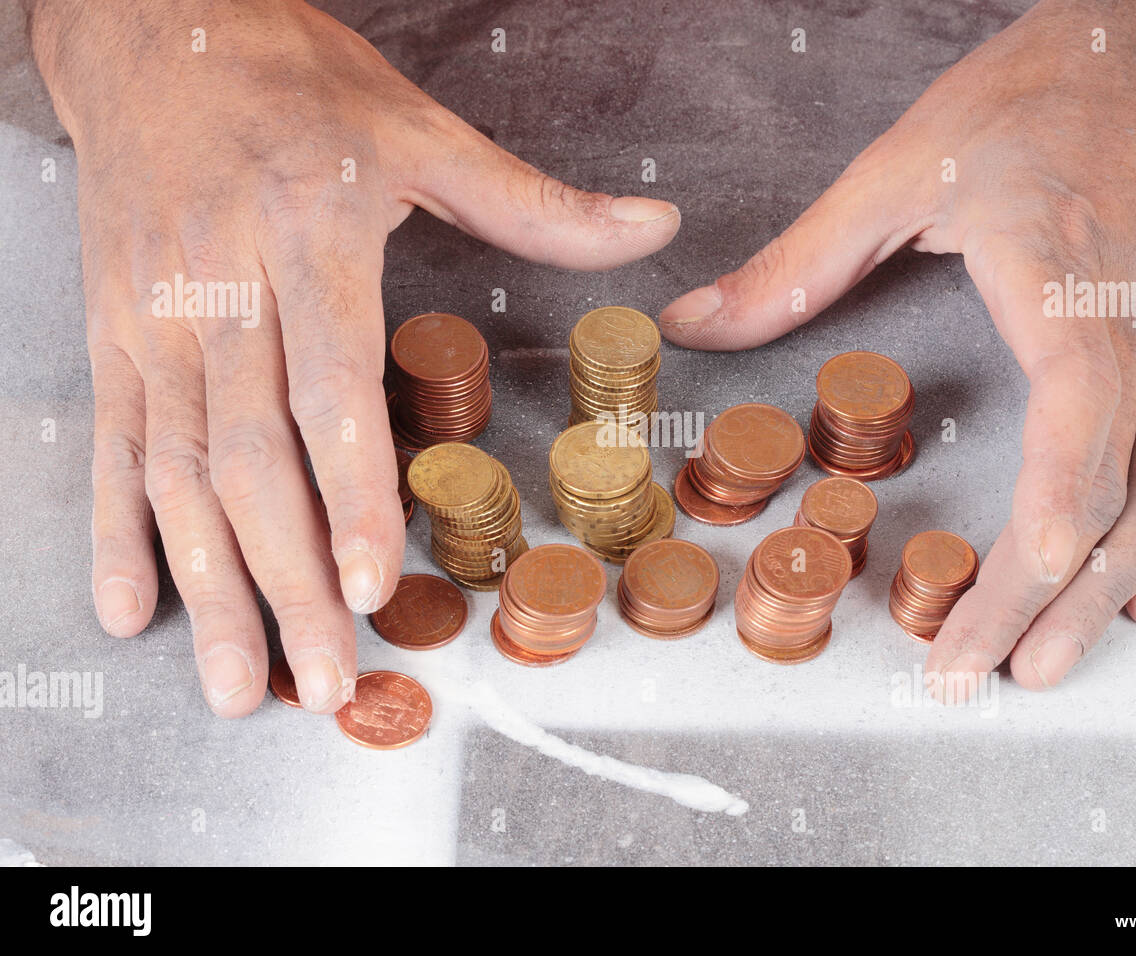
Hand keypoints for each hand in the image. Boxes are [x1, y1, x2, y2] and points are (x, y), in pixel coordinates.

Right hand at [30, 0, 679, 715]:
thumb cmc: (289, 78)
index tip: (371, 584)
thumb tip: (651, 230)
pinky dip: (115, 533)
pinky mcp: (110, 329)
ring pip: (175, 471)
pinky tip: (132, 609)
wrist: (146, 22)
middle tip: (321, 680)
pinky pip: (110, 444)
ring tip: (238, 683)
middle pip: (248, 458)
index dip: (349, 494)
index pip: (328, 389)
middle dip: (286, 581)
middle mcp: (220, 284)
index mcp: (308, 231)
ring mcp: (152, 314)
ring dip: (208, 586)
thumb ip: (533, 200)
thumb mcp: (418, 126)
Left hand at [658, 0, 1135, 694]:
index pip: (1072, 448)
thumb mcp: (902, 167)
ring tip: (1054, 661)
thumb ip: (799, 262)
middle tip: (988, 676)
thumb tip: (700, 319)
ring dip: (1116, 591)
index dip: (1030, 554)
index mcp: (1069, 287)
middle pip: (1117, 502)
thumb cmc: (1041, 97)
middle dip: (1053, 604)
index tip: (978, 624)